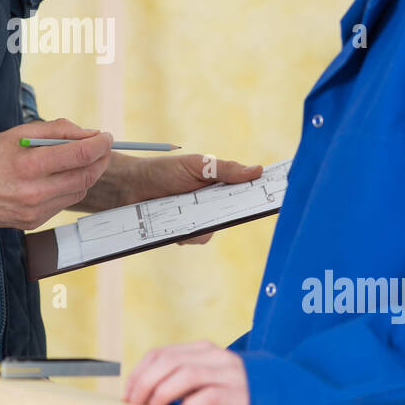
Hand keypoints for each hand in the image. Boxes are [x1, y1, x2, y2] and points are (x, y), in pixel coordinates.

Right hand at [0, 118, 113, 228]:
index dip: (100, 144)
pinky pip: (61, 204)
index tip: (106, 136)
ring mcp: (33, 212)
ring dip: (85, 175)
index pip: (80, 154)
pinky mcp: (31, 223)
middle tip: (102, 147)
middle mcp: (33, 193)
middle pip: (85, 177)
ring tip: (79, 160)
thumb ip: (56, 131)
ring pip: (77, 192)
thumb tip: (87, 133)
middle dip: (100, 160)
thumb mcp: (17, 132)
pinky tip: (56, 177)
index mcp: (28, 165)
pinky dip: (66, 188)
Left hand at [123, 155, 262, 245]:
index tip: (273, 194)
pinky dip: (186, 230)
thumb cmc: (164, 171)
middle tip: (221, 204)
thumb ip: (224, 169)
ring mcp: (198, 221)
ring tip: (183, 206)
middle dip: (232, 211)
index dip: (259, 194)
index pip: (245, 192)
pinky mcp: (183, 233)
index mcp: (219, 185)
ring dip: (201, 221)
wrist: (131, 186)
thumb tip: (257, 170)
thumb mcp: (196, 165)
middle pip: (233, 215)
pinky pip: (196, 238)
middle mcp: (212, 205)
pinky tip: (173, 219)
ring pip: (213, 230)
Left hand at [124, 338, 252, 404]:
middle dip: (145, 384)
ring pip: (187, 374)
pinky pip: (209, 396)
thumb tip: (142, 397)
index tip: (127, 396)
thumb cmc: (233, 394)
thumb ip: (181, 380)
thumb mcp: (207, 379)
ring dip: (163, 394)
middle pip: (169, 362)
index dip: (139, 373)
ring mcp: (229, 373)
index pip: (160, 353)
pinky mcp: (240, 394)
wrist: (277, 397)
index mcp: (202, 349)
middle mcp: (215, 356)